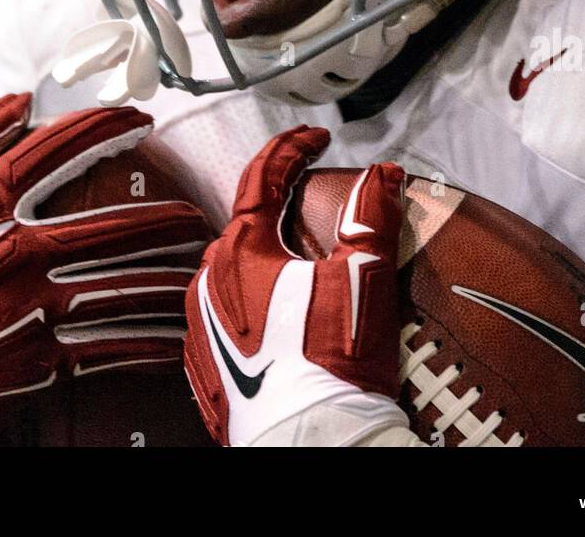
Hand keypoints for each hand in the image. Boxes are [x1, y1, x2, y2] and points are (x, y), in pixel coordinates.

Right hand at [0, 95, 209, 443]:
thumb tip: (15, 100)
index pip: (56, 152)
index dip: (104, 128)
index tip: (139, 118)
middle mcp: (15, 252)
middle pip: (111, 226)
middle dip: (163, 216)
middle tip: (196, 208)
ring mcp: (30, 308)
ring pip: (119, 287)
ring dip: (167, 273)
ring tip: (202, 259)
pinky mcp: (38, 355)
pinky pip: (107, 342)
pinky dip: (148, 335)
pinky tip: (178, 324)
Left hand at [184, 125, 407, 446]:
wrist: (310, 446)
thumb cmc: (332, 363)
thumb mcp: (364, 277)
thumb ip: (372, 215)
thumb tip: (384, 172)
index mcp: (240, 251)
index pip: (264, 177)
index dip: (294, 148)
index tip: (319, 137)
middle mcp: (208, 283)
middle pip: (248, 224)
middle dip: (282, 207)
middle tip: (317, 199)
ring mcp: (200, 328)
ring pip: (236, 272)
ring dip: (269, 258)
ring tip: (306, 262)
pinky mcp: (205, 368)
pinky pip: (229, 317)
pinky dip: (257, 305)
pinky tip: (286, 317)